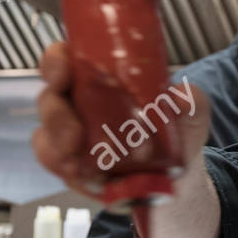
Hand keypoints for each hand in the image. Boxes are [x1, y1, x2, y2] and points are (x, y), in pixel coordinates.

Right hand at [31, 42, 210, 197]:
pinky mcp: (71, 165)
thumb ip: (191, 102)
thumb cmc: (176, 132)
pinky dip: (64, 169)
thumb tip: (180, 97)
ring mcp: (71, 135)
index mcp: (99, 77)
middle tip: (73, 132)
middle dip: (54, 112)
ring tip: (77, 160)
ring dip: (57, 146)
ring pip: (45, 134)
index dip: (56, 60)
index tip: (63, 69)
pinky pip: (55, 164)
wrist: (178, 178)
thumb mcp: (192, 112)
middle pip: (49, 97)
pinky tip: (82, 175)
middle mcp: (78, 102)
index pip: (65, 59)